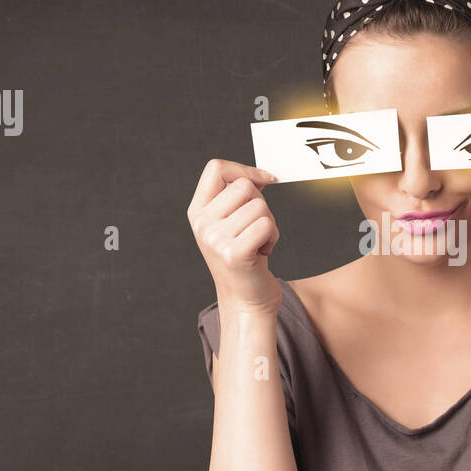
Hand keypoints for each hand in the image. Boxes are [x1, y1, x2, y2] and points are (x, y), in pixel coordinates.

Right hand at [187, 159, 281, 315]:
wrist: (246, 301)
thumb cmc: (245, 259)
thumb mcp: (230, 224)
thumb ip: (236, 198)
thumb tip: (261, 175)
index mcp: (197, 212)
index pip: (215, 168)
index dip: (244, 169)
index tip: (265, 180)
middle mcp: (202, 224)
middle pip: (244, 186)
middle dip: (262, 203)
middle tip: (257, 228)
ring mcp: (215, 239)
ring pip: (260, 207)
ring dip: (270, 224)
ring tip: (259, 243)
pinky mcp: (234, 254)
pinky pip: (266, 225)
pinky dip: (273, 237)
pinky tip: (263, 252)